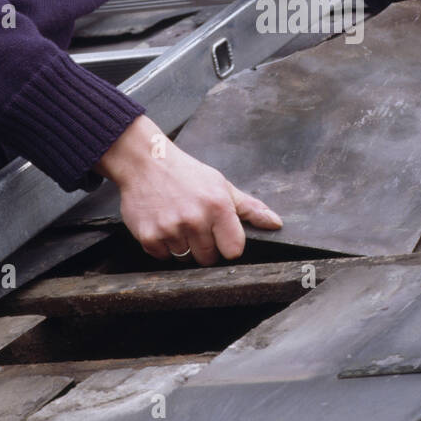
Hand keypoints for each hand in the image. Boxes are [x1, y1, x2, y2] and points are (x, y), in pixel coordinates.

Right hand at [93, 115, 281, 265]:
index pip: (234, 250)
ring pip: (185, 259)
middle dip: (205, 247)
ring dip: (183, 246)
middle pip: (209, 258)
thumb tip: (276, 224)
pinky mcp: (149, 237)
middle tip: (196, 226)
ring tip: (178, 223)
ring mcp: (171, 229)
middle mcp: (195, 220)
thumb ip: (250, 208)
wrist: (145, 162)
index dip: (228, 245)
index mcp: (218, 207)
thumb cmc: (186, 174)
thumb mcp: (221, 185)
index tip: (220, 235)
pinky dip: (163, 247)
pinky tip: (163, 225)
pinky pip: (162, 257)